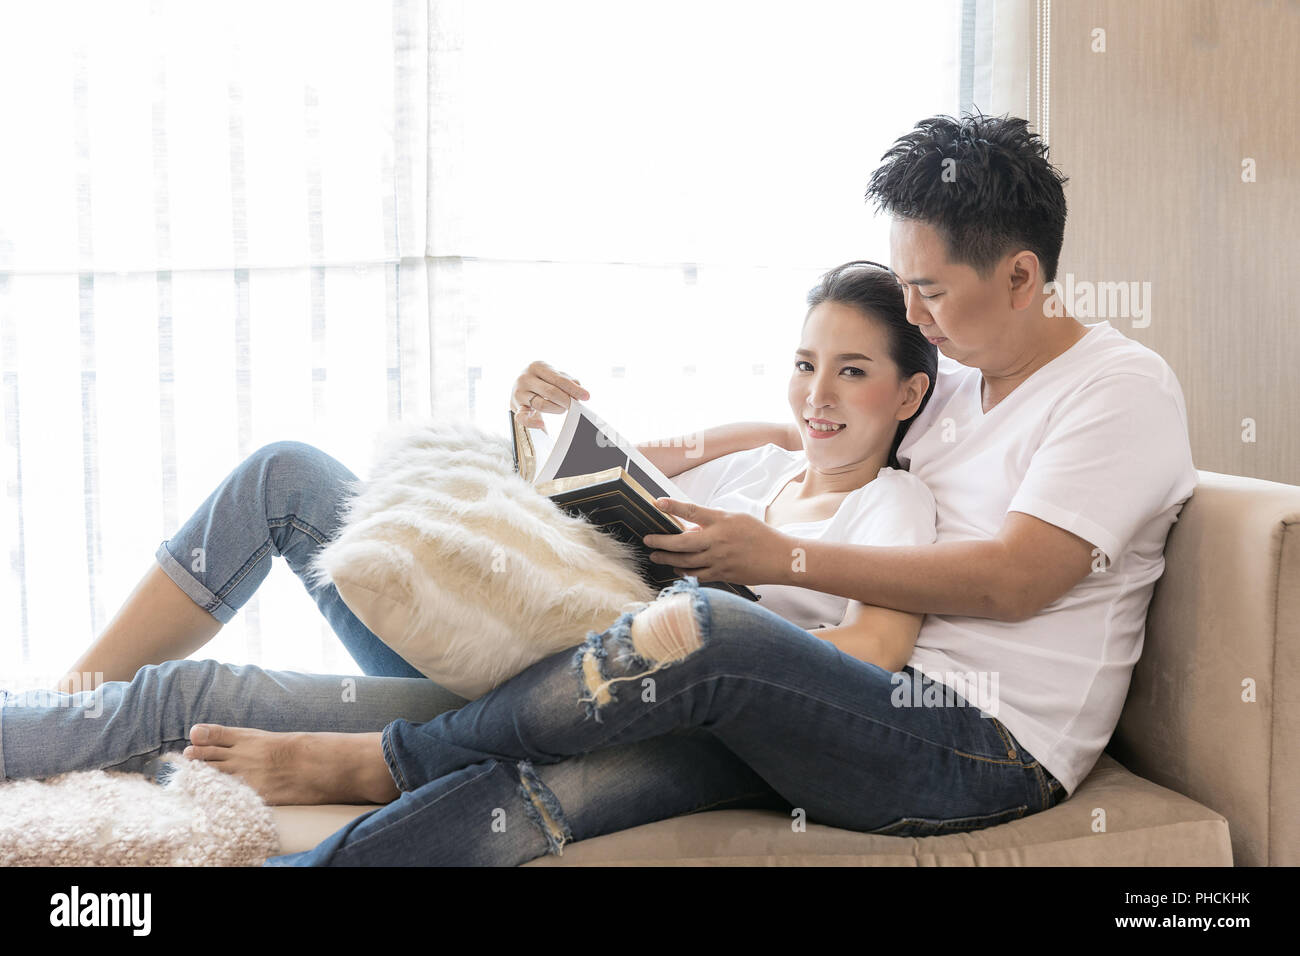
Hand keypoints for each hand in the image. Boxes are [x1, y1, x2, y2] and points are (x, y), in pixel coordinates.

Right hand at [509, 360, 589, 432]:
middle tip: (574, 406)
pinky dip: (532, 423)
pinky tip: (542, 424)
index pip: (558, 379)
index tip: (586, 396)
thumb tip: (579, 391)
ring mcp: (519, 392)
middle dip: (566, 400)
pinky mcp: (515, 407)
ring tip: (562, 409)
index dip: (573, 389)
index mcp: (537, 366)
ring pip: (541, 404)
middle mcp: (525, 378)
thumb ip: (568, 381)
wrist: (520, 385)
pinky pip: (522, 417)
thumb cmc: (542, 380)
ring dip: (556, 409)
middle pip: (551, 392)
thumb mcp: (554, 375)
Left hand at [642, 498, 794, 585]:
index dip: (673, 506)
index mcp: (722, 521)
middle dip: (660, 542)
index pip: (692, 511)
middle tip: (647, 540)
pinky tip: (676, 569)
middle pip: (681, 543)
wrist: (780, 558)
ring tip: (655, 556)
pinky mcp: (722, 575)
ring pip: (685, 562)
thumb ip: (712, 522)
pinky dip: (683, 572)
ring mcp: (719, 560)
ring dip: (667, 559)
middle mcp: (718, 540)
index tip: (656, 502)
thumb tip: (689, 528)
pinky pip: (696, 575)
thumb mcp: (737, 519)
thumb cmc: (759, 534)